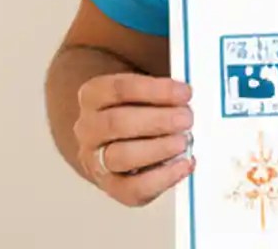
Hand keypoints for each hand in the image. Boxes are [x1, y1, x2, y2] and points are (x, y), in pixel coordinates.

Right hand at [73, 73, 195, 206]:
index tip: (184, 93)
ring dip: (158, 148)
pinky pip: (132, 189)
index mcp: (93, 96)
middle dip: (157, 121)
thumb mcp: (142, 91)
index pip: (119, 89)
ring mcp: (95, 160)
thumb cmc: (134, 110)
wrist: (113, 142)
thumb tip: (189, 96)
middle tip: (186, 119)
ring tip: (184, 142)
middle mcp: (89, 128)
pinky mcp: (112, 187)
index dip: (155, 90)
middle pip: (116, 123)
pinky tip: (183, 165)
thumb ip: (161, 92)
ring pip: (121, 156)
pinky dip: (162, 178)